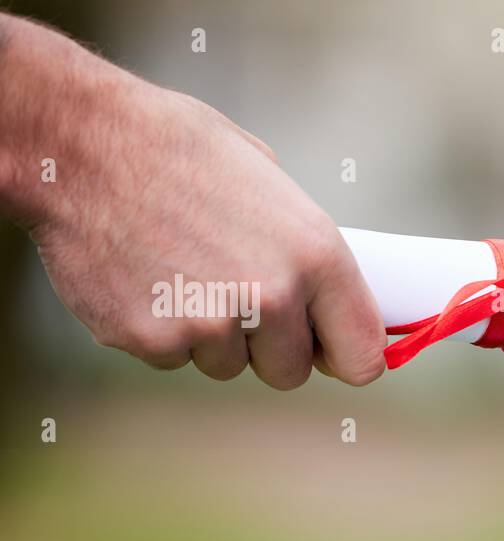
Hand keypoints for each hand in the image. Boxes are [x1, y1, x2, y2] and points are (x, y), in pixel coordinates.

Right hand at [0, 16, 384, 387]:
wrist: (80, 144)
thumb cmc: (179, 153)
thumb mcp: (270, 184)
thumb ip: (305, 253)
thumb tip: (327, 304)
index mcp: (316, 255)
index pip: (361, 354)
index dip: (346, 358)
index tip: (332, 355)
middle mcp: (271, 297)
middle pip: (288, 372)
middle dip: (268, 347)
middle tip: (236, 298)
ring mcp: (209, 324)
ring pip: (227, 366)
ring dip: (211, 336)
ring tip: (182, 270)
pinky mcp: (152, 341)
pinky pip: (172, 358)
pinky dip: (160, 329)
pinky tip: (145, 276)